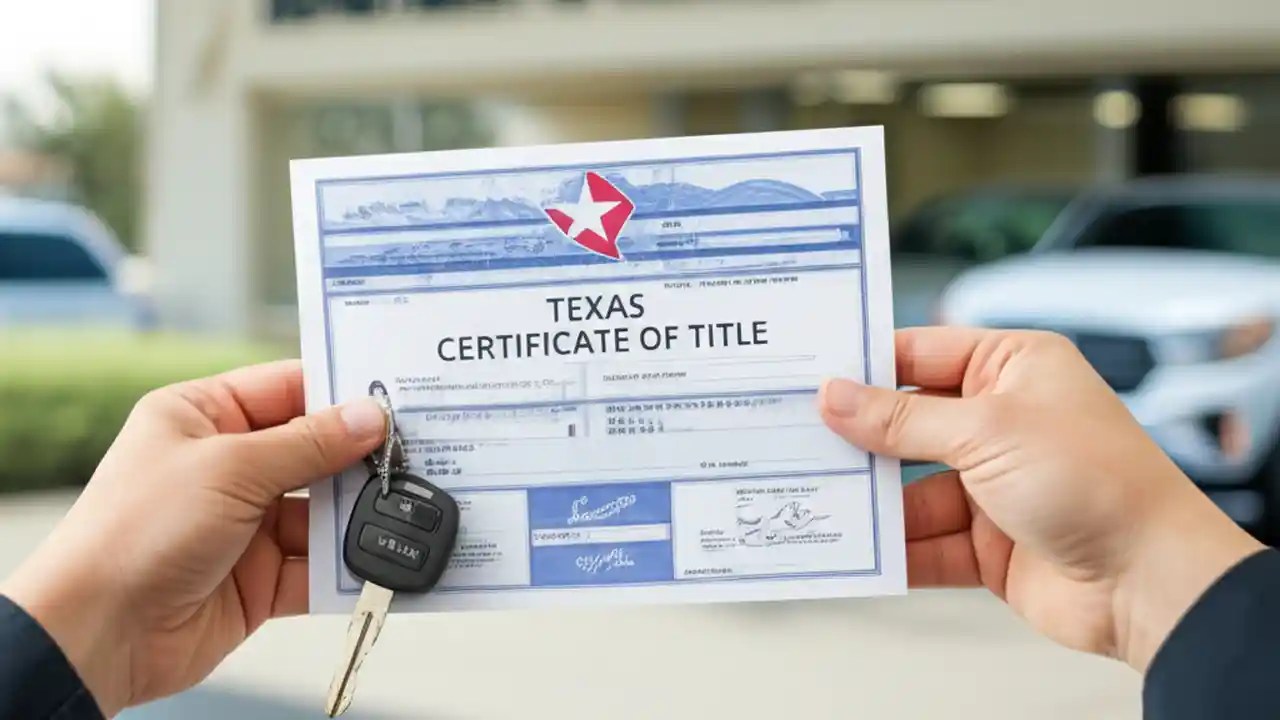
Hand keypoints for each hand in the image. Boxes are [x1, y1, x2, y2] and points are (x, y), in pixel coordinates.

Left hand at [1, 361, 385, 716]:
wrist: (99, 634)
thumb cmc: (134, 534)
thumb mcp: (230, 467)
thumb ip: (308, 444)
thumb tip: (369, 418)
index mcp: (202, 417)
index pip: (286, 389)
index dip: (339, 392)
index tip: (392, 398)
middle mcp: (225, 467)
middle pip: (313, 450)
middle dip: (359, 457)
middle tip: (414, 451)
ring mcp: (245, 524)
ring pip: (322, 510)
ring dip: (357, 513)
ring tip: (403, 506)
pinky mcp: (260, 578)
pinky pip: (318, 565)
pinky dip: (348, 565)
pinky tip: (379, 558)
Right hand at [819, 327, 1262, 671]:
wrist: (1151, 581)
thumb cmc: (1097, 481)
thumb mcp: (986, 431)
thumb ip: (902, 419)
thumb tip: (836, 397)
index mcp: (1013, 368)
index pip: (920, 353)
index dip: (865, 366)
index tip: (808, 376)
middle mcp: (1001, 421)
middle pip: (906, 422)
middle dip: (858, 436)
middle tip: (794, 436)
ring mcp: (993, 484)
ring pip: (908, 487)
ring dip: (871, 498)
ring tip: (813, 495)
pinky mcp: (987, 542)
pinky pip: (924, 540)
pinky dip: (893, 547)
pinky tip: (855, 547)